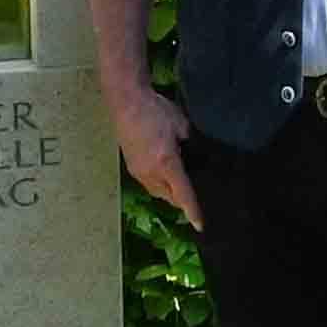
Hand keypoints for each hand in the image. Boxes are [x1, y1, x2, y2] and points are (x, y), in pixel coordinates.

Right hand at [113, 85, 197, 228]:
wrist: (126, 101)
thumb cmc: (156, 110)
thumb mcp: (182, 125)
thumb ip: (192, 143)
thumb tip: (200, 154)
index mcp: (167, 163)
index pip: (183, 194)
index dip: (193, 211)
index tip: (200, 225)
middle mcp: (151, 172)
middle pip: (170, 197)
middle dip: (182, 200)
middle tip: (195, 194)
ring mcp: (138, 171)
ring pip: (158, 192)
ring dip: (170, 192)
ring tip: (181, 183)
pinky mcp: (131, 167)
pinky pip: (149, 184)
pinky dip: (160, 184)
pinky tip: (166, 173)